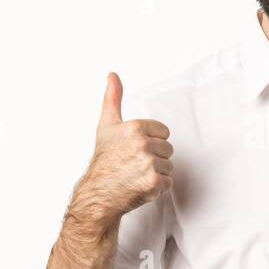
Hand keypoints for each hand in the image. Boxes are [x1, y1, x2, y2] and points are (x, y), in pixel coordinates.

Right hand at [69, 72, 173, 224]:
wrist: (99, 193)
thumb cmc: (105, 160)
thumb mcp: (107, 125)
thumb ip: (113, 99)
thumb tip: (113, 75)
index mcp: (135, 127)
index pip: (164, 132)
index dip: (152, 142)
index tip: (135, 150)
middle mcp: (143, 144)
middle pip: (168, 149)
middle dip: (155, 158)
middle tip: (134, 165)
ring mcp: (149, 164)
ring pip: (169, 166)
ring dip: (156, 173)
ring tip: (137, 175)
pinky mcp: (154, 183)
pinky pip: (168, 183)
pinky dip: (157, 188)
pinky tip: (141, 186)